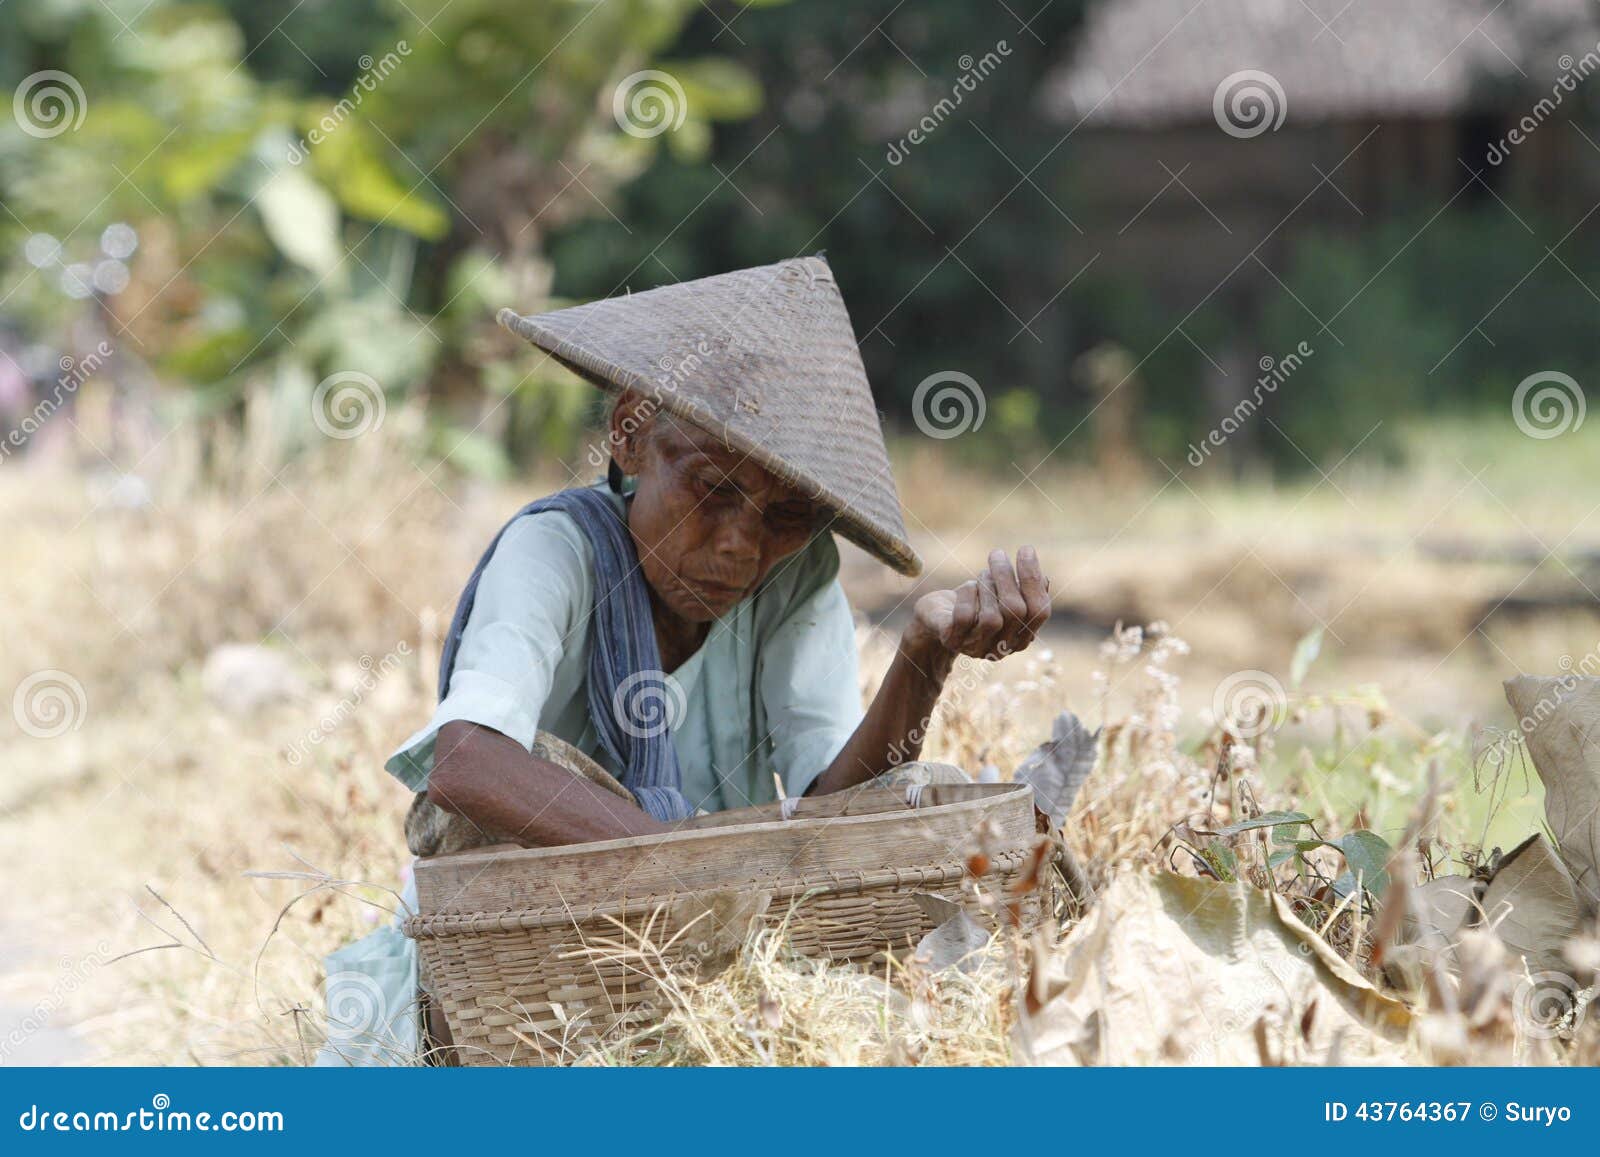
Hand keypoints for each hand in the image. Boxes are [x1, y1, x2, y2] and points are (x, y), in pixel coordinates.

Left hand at [906, 546, 1051, 663]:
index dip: (1033, 580)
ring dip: (987, 587)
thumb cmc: (976, 602)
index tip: (1026, 549)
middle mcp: (1002, 647)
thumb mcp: (1002, 594)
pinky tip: (967, 587)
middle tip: (997, 554)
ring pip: (992, 619)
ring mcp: (976, 646)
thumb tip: (1043, 580)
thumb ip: (1024, 590)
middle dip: (1006, 577)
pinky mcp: (952, 640)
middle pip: (1016, 612)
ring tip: (982, 574)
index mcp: (1021, 636)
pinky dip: (968, 596)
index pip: (1040, 612)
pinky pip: (964, 618)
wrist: (936, 618)